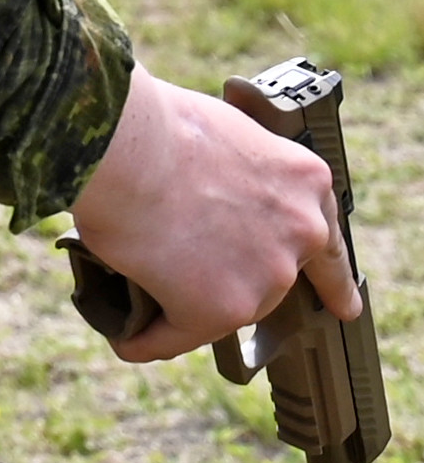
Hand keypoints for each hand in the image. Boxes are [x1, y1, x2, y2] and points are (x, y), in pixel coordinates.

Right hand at [67, 65, 359, 361]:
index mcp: (305, 182)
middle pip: (267, 277)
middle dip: (233, 280)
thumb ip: (238, 176)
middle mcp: (300, 232)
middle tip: (192, 276)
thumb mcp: (221, 134)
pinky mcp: (221, 308)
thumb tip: (207, 202)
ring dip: (185, 305)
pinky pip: (178, 333)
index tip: (342, 307)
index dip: (331, 280)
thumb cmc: (152, 123)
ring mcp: (267, 273)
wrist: (122, 140)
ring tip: (140, 294)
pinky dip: (149, 338)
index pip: (328, 244)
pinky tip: (130, 339)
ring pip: (223, 308)